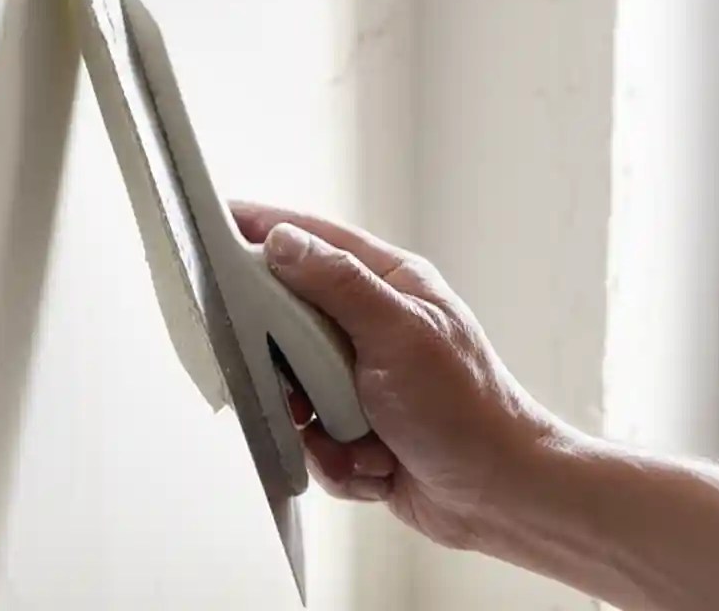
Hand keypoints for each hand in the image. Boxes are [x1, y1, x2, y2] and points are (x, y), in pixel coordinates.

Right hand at [232, 202, 562, 549]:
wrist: (500, 498)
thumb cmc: (466, 410)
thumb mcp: (398, 333)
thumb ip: (338, 283)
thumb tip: (282, 240)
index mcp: (390, 286)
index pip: (315, 239)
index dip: (265, 228)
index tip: (218, 220)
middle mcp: (372, 328)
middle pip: (288, 322)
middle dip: (291, 369)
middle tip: (305, 388)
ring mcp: (362, 380)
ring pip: (292, 390)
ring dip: (321, 427)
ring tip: (361, 438)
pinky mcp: (355, 429)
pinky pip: (311, 441)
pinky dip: (341, 461)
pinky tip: (378, 465)